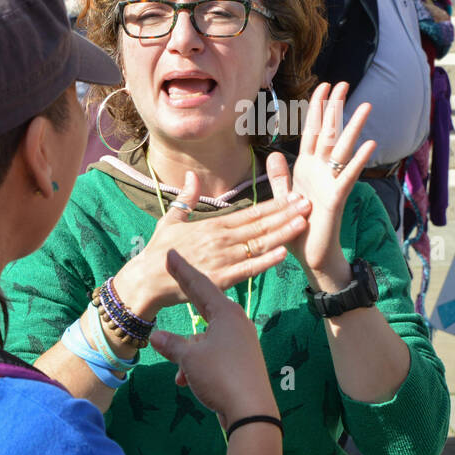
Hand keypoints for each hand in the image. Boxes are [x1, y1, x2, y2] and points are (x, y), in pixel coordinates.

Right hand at [112, 169, 311, 320]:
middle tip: (308, 203)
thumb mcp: (171, 219)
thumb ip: (186, 198)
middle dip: (286, 213)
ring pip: (258, 244)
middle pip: (259, 225)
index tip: (293, 196)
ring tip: (303, 222)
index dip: (274, 204)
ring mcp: (222, 259)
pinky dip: (266, 262)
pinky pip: (247, 270)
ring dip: (282, 233)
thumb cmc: (158, 251)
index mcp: (213, 226)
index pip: (250, 213)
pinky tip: (283, 253)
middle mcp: (221, 240)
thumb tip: (190, 175)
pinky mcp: (219, 279)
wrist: (146, 280)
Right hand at [149, 250, 277, 430]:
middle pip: (205, 307)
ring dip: (189, 353)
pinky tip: (188, 383)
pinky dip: (199, 365)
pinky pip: (214, 354)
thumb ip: (171, 344)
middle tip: (173, 276)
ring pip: (207, 338)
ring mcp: (241, 342)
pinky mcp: (242, 361)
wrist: (251, 411)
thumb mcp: (189, 358)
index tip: (171, 253)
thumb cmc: (220, 376)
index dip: (182, 270)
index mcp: (226, 313)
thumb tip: (156, 336)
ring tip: (180, 374)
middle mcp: (236, 323)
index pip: (200, 285)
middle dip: (187, 306)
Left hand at [266, 81, 376, 290]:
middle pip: (329, 133)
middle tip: (345, 83)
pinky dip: (358, 160)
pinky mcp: (336, 198)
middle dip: (335, 108)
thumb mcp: (283, 200)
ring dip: (354, 127)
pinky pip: (348, 176)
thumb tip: (273, 153)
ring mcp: (331, 183)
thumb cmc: (299, 230)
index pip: (311, 132)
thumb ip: (280, 177)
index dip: (315, 109)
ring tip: (366, 106)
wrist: (310, 258)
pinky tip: (370, 144)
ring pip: (343, 149)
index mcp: (306, 168)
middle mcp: (320, 171)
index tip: (322, 86)